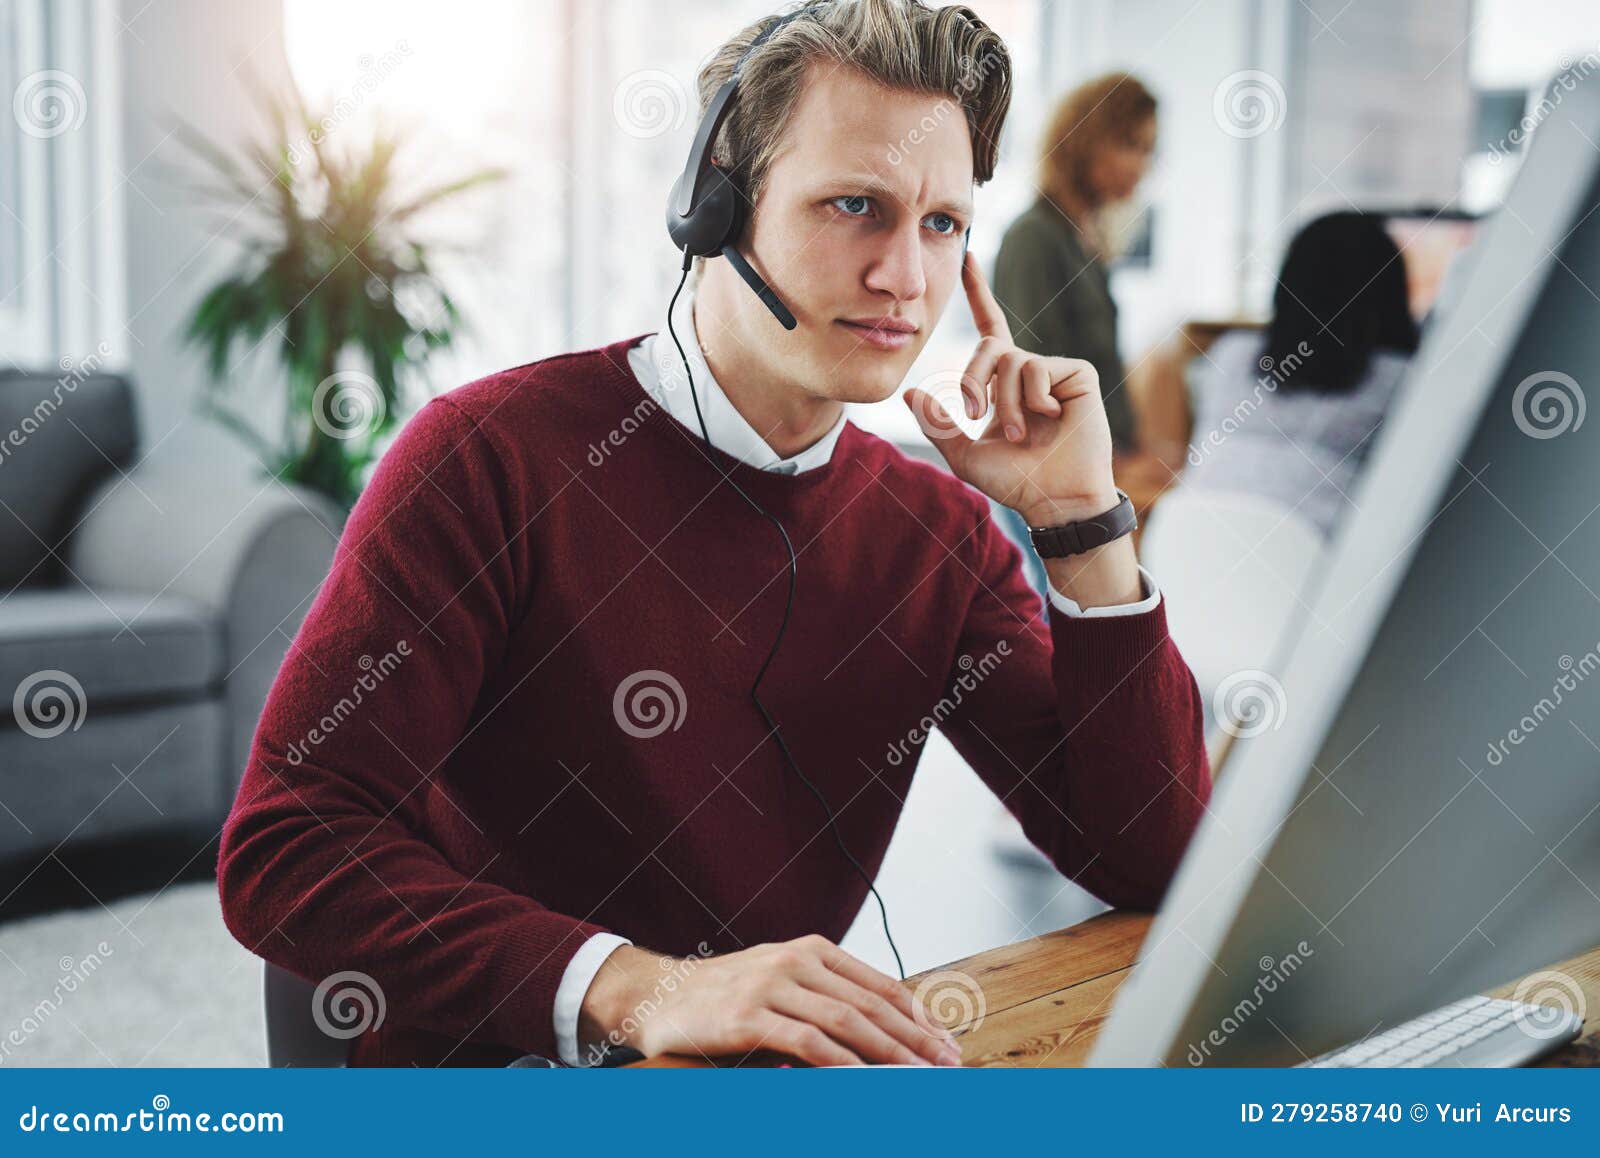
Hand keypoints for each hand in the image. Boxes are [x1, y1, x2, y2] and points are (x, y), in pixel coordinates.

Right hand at [579, 935, 962, 1066]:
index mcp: (811, 950)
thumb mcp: (780, 983)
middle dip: (915, 1039)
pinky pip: (806, 1041)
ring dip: (888, 1054)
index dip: (919, 1017)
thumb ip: (824, 999)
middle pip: (871, 1003)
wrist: (659, 994)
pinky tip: (864, 1082)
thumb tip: (882, 1035)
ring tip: (917, 1079)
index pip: (880, 985)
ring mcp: (771, 985)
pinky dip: (840, 1063)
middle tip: (947, 1066)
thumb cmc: (725, 994)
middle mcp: (795, 960)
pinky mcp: (748, 1016)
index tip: (947, 1044)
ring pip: (846, 1021)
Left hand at [904, 249, 1118, 525]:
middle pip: (988, 346)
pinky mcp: (1077, 374)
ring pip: (1012, 362)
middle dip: (973, 380)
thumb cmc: (1015, 481)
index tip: (966, 258)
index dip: (978, 291)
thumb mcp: (964, 454)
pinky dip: (1035, 398)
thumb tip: (909, 392)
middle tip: (975, 415)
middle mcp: (1028, 370)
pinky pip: (1039, 368)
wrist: (1055, 498)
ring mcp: (1054, 371)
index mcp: (1003, 382)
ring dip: (1007, 404)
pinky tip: (1052, 419)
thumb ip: (936, 423)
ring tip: (1020, 434)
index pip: (991, 326)